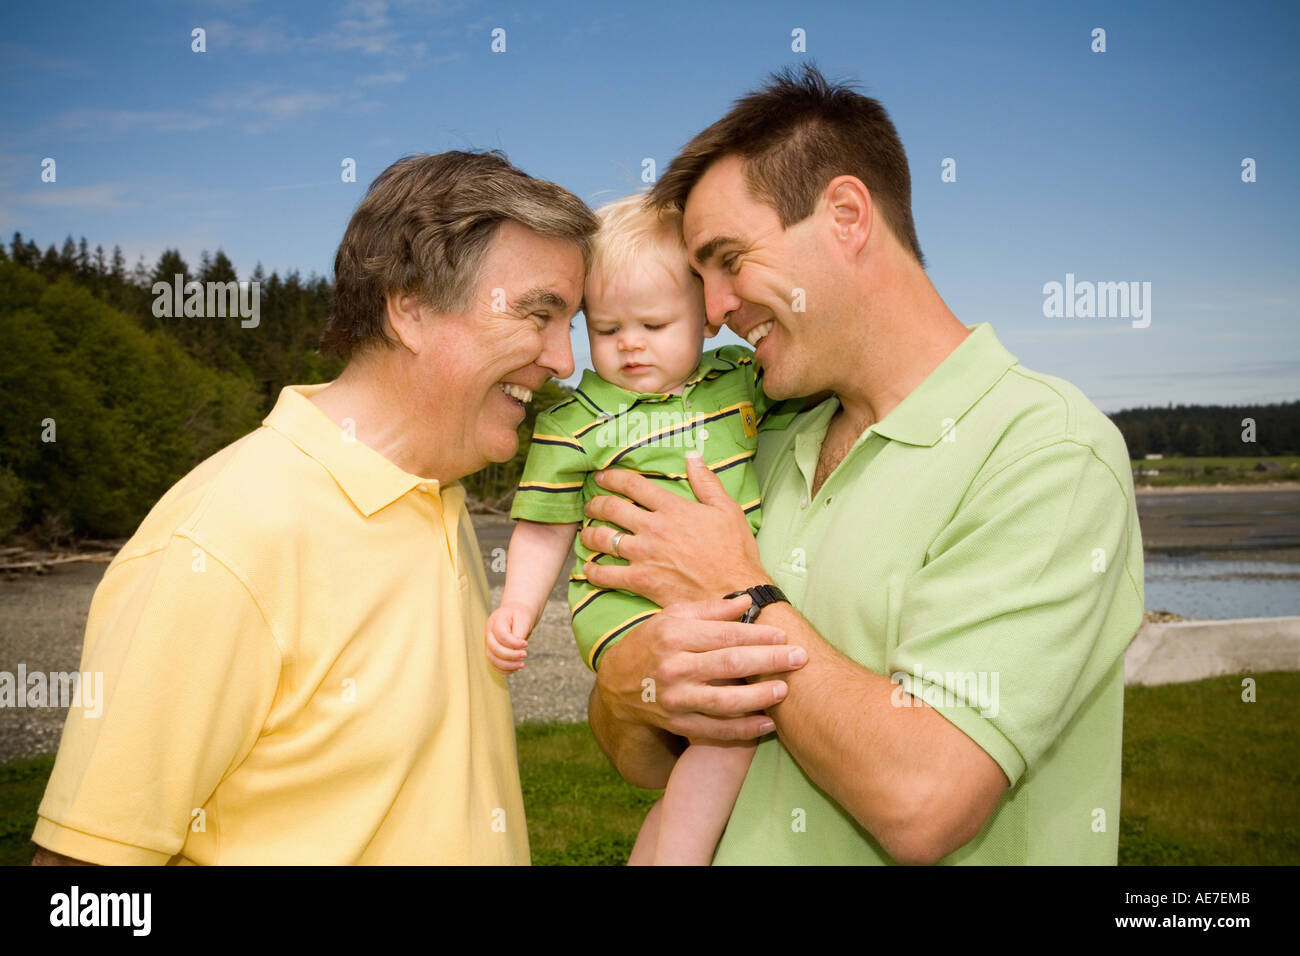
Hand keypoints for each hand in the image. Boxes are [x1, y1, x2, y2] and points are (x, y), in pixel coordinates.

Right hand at [486, 604, 532, 672]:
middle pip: (494, 648)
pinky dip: (504, 669)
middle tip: (525, 654)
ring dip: (507, 665)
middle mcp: (489, 632)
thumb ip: (519, 633)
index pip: (501, 635)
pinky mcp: (492, 651)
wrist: (517, 614)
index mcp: (496, 620)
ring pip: (492, 658)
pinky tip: (516, 668)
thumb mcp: (523, 619)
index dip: (513, 643)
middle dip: (510, 655)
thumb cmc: (521, 616)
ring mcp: (489, 642)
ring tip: (522, 665)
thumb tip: (516, 650)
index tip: (526, 644)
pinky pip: (494, 664)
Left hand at [580, 452, 768, 606]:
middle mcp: (653, 528)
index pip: (632, 485)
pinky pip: (605, 575)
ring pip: (601, 538)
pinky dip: (592, 571)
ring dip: (588, 534)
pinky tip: (590, 568)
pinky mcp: (641, 581)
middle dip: (594, 504)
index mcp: (672, 508)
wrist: (735, 592)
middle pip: (610, 508)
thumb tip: (693, 457)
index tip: (601, 478)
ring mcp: (644, 555)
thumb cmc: (734, 553)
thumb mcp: (727, 510)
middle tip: (590, 505)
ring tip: (587, 534)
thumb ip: (707, 482)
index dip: (611, 478)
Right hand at [596, 593, 808, 740]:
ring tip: (785, 690)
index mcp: (673, 635)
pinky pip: (716, 730)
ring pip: (724, 701)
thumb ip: (710, 610)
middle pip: (729, 664)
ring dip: (759, 697)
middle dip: (768, 661)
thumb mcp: (673, 618)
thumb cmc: (653, 642)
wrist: (618, 684)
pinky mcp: (677, 723)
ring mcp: (675, 699)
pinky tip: (768, 724)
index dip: (757, 635)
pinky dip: (744, 729)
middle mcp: (673, 667)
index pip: (724, 635)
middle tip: (799, 658)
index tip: (783, 636)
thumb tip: (747, 600)